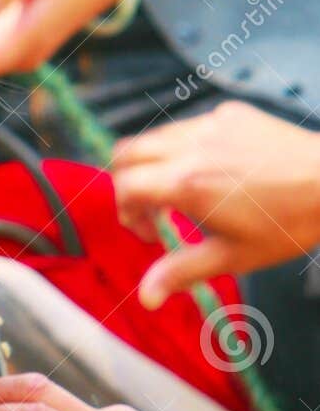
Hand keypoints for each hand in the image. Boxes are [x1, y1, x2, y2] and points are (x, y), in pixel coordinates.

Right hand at [111, 102, 319, 305]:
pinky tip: (215, 169)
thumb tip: (145, 297)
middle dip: (128, 181)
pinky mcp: (229, 113)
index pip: (125, 186)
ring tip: (183, 190)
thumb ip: (182, 271)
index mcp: (186, 184)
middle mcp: (190, 147)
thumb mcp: (232, 256)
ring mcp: (209, 125)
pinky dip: (185, 147)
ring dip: (154, 163)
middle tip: (153, 208)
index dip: (126, 212)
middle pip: (127, 153)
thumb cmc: (286, 223)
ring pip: (156, 136)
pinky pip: (189, 126)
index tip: (150, 232)